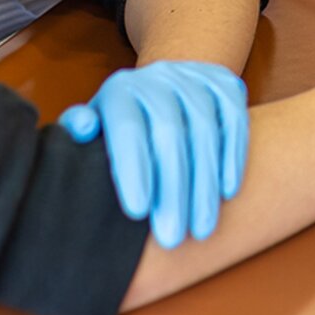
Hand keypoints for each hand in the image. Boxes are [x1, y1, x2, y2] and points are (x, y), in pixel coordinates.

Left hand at [60, 61, 248, 248]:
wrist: (160, 88)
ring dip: (205, 182)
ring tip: (202, 228)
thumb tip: (83, 128)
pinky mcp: (226, 82)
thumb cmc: (118, 126)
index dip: (133, 169)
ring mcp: (195, 77)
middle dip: (173, 188)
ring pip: (206, 128)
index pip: (128, 128)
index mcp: (119, 90)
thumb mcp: (94, 128)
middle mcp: (158, 77)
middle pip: (169, 132)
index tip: (136, 213)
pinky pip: (236, 118)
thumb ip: (78, 130)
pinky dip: (234, 155)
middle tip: (172, 237)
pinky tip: (227, 192)